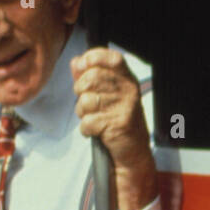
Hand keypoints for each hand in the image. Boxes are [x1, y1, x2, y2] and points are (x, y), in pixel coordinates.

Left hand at [71, 48, 156, 209]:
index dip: (93, 58)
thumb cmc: (116, 120)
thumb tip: (76, 61)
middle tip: (86, 102)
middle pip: (92, 77)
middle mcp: (128, 90)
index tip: (83, 66)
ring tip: (93, 118)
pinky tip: (96, 131)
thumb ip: (89, 76)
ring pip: (87, 100)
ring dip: (82, 112)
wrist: (132, 152)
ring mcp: (125, 106)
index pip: (111, 57)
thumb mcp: (106, 95)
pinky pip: (88, 121)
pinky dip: (86, 128)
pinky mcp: (118, 124)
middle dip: (80, 90)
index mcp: (127, 79)